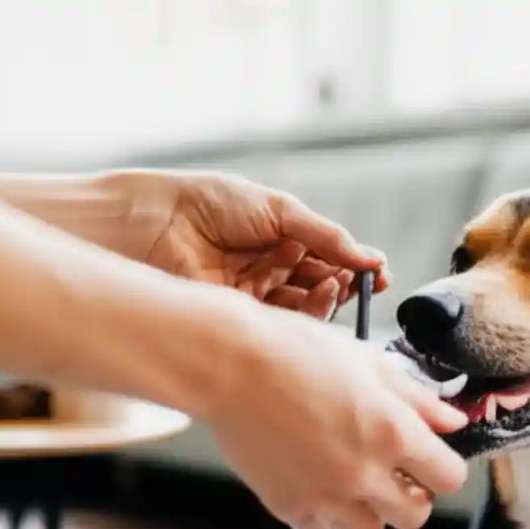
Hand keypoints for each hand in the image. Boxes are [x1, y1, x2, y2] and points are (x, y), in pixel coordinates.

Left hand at [122, 170, 390, 319]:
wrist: (153, 221)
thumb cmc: (205, 203)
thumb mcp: (279, 209)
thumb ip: (326, 236)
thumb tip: (369, 257)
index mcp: (276, 241)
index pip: (324, 262)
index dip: (352, 269)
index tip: (377, 273)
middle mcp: (266, 271)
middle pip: (317, 289)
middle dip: (343, 285)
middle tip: (359, 281)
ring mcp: (252, 297)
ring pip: (301, 310)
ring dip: (325, 300)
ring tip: (333, 286)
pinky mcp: (236, 319)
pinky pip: (278, 325)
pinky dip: (300, 314)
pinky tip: (308, 297)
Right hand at [206, 306, 467, 528]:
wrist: (228, 363)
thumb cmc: (298, 350)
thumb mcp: (369, 362)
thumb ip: (418, 398)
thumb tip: (453, 421)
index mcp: (393, 432)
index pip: (450, 477)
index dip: (443, 467)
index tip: (430, 457)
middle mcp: (364, 473)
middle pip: (414, 516)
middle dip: (411, 496)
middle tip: (394, 472)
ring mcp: (324, 495)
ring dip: (368, 512)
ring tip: (352, 479)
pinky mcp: (287, 506)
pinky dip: (323, 516)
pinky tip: (316, 483)